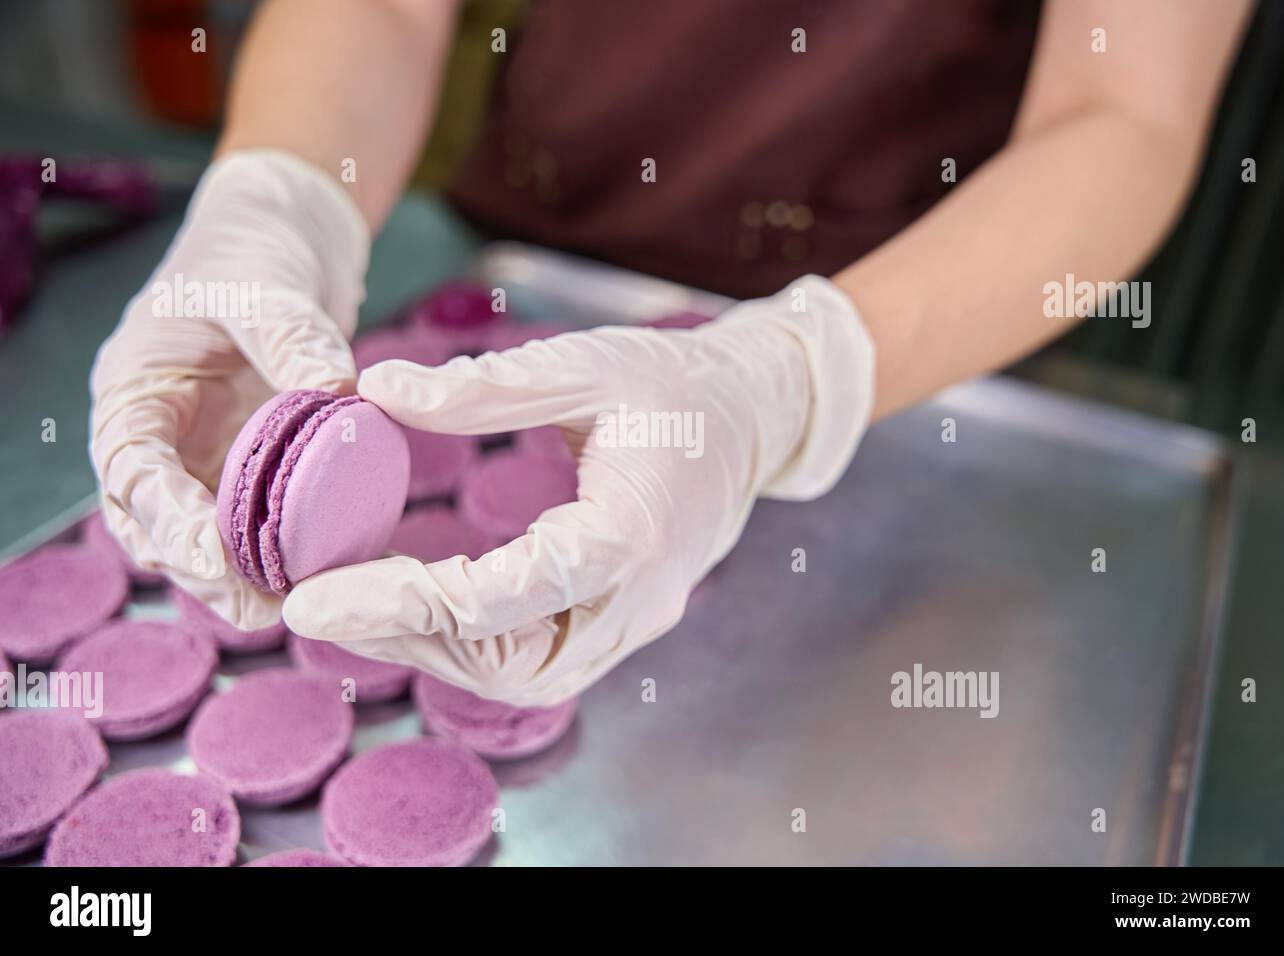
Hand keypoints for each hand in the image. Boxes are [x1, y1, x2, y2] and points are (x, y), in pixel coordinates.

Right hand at [90, 149, 368, 627]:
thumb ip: (292, 340)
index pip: (135, 475)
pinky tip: (341, 563)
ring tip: (305, 598)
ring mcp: (207, 457)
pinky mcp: (256, 465)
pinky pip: (268, 516)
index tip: (214, 559)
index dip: (169, 523)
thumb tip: (336, 393)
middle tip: (265, 605)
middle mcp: (163, 439)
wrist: (283, 239)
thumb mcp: (265, 289)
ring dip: (250, 571)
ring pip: (213, 535)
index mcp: (136, 397)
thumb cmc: (251, 254)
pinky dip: (296, 542)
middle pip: (164, 528)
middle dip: (208, 572)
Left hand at [282, 276, 874, 704]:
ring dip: (437, 651)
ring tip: (361, 602)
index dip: (398, 604)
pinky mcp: (625, 617)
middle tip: (322, 605)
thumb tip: (375, 391)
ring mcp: (636, 618)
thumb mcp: (584, 365)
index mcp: (627, 536)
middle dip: (408, 643)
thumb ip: (481, 389)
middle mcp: (635, 600)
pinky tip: (421, 602)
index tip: (311, 600)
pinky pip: (543, 658)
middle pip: (508, 667)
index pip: (499, 602)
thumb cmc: (678, 383)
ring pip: (525, 678)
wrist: (756, 414)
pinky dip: (474, 643)